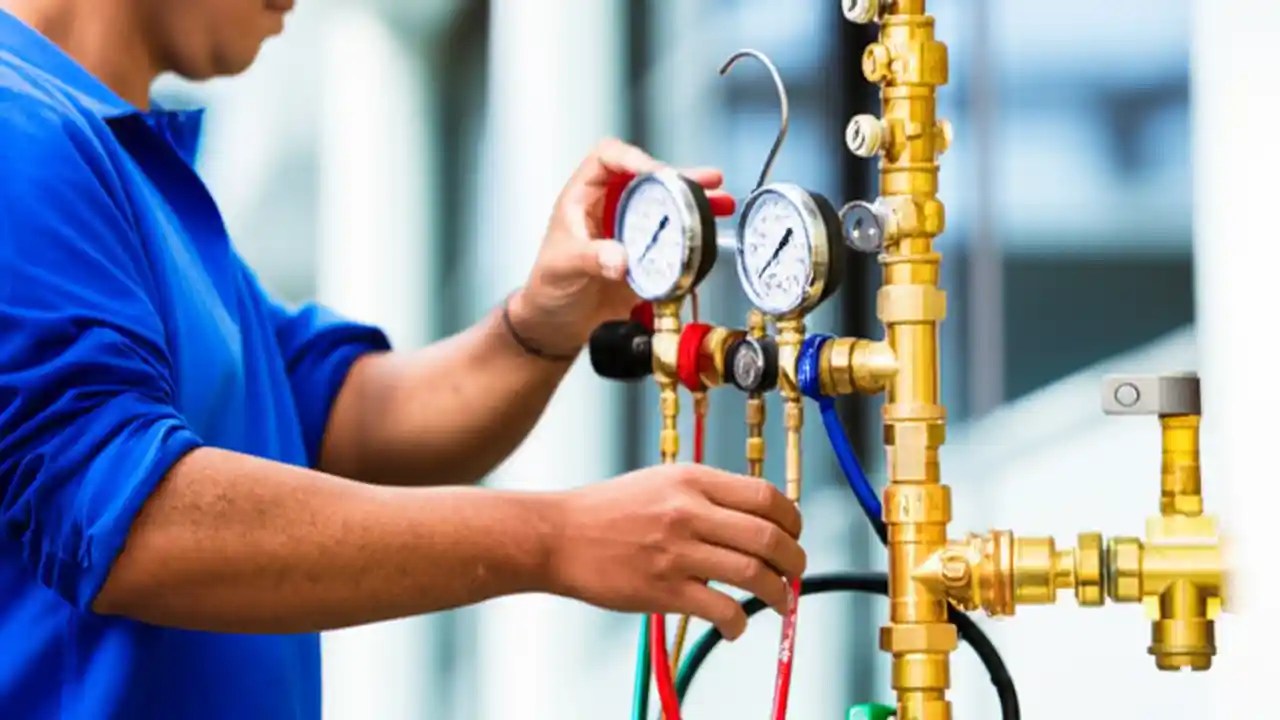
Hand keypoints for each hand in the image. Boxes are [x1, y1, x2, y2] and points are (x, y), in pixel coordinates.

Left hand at [510, 138, 734, 355]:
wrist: (557, 325)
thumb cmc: (547, 287)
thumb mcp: (563, 267)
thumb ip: (592, 259)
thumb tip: (621, 257)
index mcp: (582, 198)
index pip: (607, 158)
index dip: (632, 157)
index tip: (655, 171)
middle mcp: (609, 208)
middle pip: (647, 178)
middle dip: (679, 177)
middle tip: (706, 180)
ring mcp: (629, 230)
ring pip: (665, 205)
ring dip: (694, 201)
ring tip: (721, 201)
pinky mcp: (645, 255)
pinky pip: (672, 239)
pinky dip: (692, 235)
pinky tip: (708, 235)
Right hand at [546, 463, 805, 639]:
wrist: (559, 536)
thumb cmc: (607, 511)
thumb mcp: (660, 481)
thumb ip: (705, 493)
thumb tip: (753, 517)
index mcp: (692, 480)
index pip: (766, 497)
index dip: (792, 520)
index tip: (794, 535)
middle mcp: (689, 511)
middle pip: (768, 537)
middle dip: (795, 561)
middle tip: (796, 573)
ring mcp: (677, 551)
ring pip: (753, 574)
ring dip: (779, 594)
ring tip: (779, 602)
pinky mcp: (663, 589)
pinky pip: (722, 610)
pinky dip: (740, 623)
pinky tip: (737, 625)